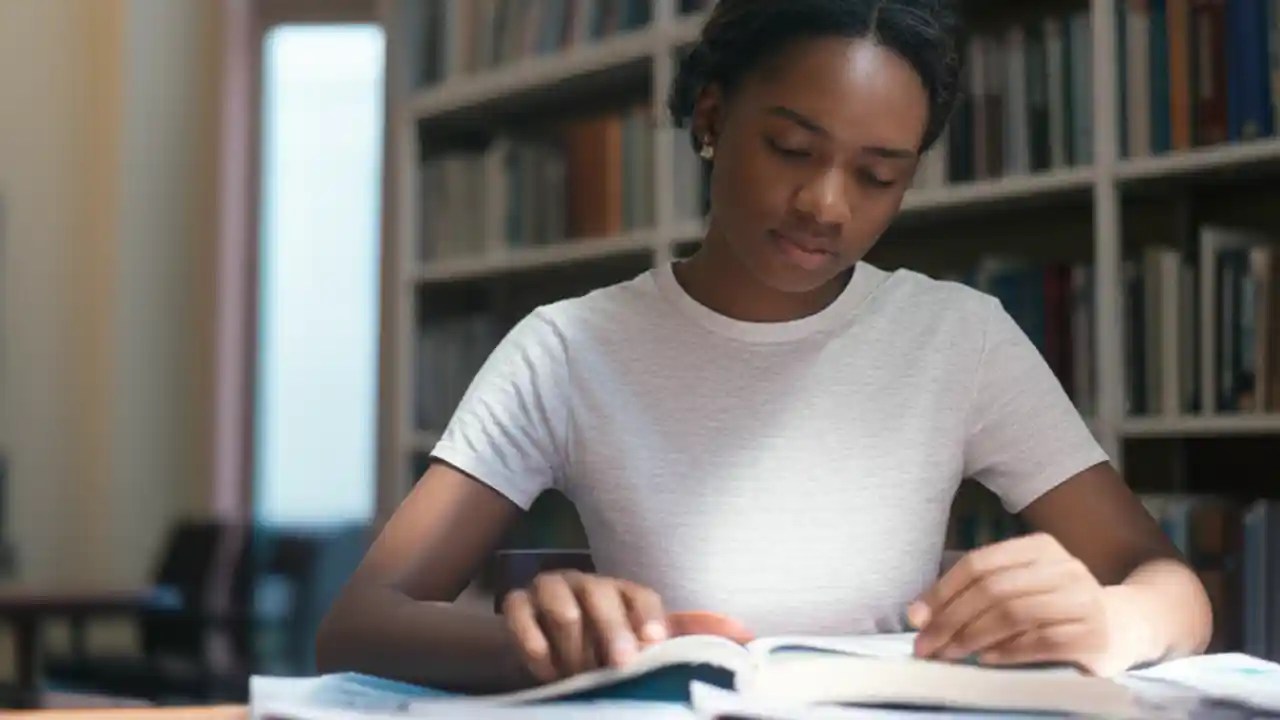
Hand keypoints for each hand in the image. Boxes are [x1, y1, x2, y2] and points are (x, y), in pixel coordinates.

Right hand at [502, 570, 668, 682]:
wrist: (541, 651)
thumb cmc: (591, 649)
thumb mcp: (625, 647)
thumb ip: (650, 639)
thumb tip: (678, 628)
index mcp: (619, 592)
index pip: (640, 596)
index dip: (648, 617)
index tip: (653, 641)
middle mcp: (584, 584)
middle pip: (600, 595)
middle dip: (613, 630)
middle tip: (621, 663)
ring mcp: (548, 589)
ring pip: (564, 611)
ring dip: (574, 650)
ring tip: (578, 675)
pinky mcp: (517, 603)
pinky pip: (523, 620)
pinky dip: (538, 650)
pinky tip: (548, 672)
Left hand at [909, 533, 1139, 675]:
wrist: (1128, 626)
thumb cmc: (1059, 607)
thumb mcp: (1024, 586)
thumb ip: (977, 594)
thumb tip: (918, 615)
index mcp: (1040, 547)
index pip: (979, 564)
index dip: (942, 591)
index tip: (916, 618)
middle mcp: (1064, 568)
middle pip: (992, 590)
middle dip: (951, 620)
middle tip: (926, 646)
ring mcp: (1082, 600)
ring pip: (1013, 614)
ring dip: (972, 637)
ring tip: (949, 655)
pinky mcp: (1093, 636)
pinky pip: (1039, 642)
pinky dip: (1006, 652)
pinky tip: (984, 660)